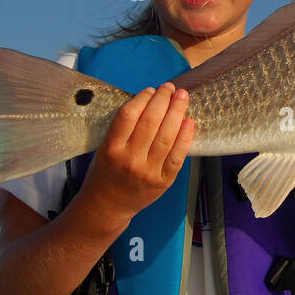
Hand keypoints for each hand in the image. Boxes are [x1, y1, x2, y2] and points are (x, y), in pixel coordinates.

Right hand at [79, 82, 194, 225]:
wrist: (108, 205)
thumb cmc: (106, 172)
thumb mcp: (104, 148)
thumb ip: (123, 129)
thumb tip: (149, 102)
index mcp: (111, 149)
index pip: (128, 116)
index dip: (142, 99)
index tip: (151, 89)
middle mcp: (130, 160)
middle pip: (150, 122)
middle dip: (163, 100)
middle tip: (170, 88)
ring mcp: (148, 172)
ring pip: (166, 136)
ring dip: (177, 112)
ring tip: (182, 97)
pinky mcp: (163, 181)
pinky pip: (177, 155)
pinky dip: (185, 137)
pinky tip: (189, 121)